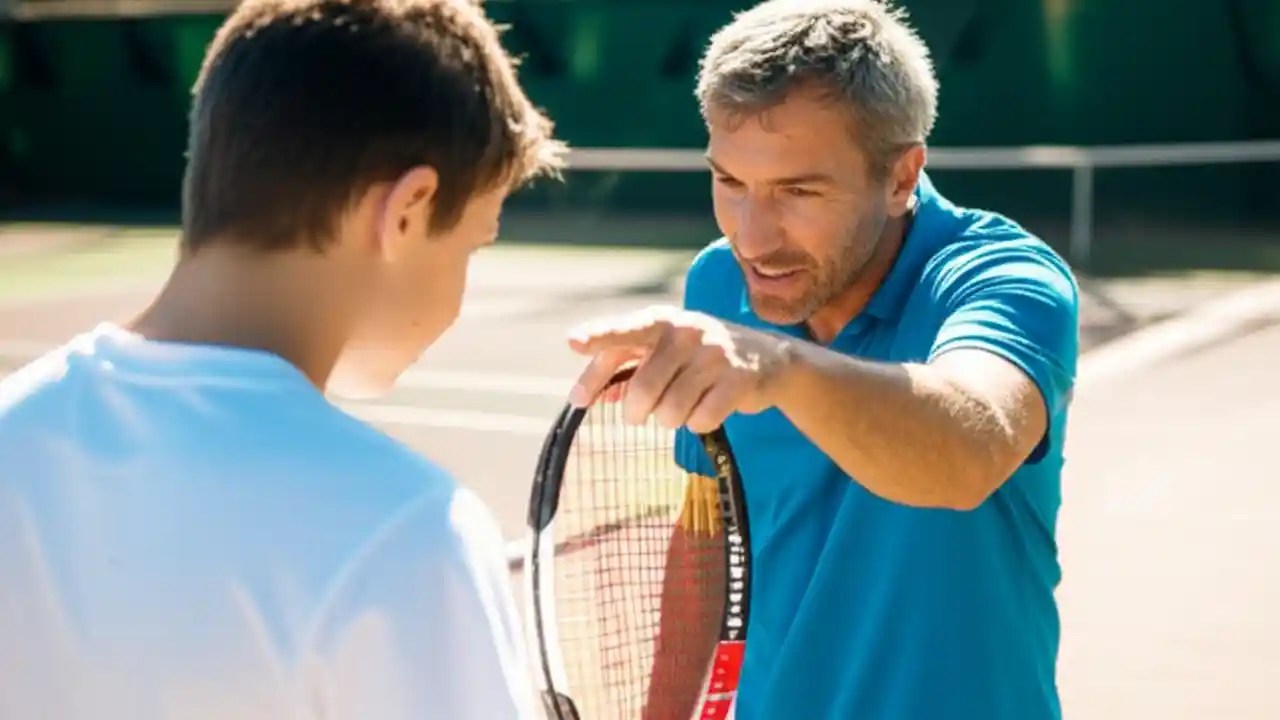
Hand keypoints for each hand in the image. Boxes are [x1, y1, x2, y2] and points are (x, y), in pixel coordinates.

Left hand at [566, 305, 793, 431]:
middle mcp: (687, 332)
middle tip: (642, 415)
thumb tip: (582, 397)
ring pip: (671, 412)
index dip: (597, 336)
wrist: (766, 358)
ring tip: (683, 406)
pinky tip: (709, 407)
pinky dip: (699, 424)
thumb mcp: (661, 353)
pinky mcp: (739, 379)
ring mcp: (716, 354)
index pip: (624, 332)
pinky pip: (701, 421)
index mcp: (660, 322)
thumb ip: (621, 370)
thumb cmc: (696, 357)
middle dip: (637, 413)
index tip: (572, 342)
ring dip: (671, 421)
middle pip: (642, 391)